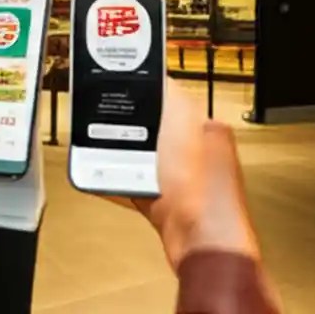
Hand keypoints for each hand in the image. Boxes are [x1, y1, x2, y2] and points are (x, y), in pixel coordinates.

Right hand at [103, 78, 259, 269]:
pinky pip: (134, 182)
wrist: (198, 238)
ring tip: (109, 153)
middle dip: (129, 126)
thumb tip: (157, 76)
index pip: (170, 98)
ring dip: (123, 154)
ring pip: (140, 156)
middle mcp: (197, 152)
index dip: (143, 93)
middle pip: (151, 127)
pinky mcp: (166, 202)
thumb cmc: (198, 184)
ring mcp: (182, 179)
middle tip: (108, 123)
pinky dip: (120, 180)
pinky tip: (110, 178)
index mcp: (205, 127)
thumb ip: (171, 92)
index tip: (119, 89)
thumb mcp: (181, 119)